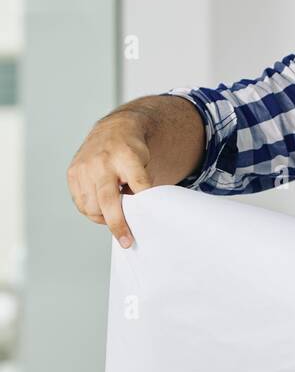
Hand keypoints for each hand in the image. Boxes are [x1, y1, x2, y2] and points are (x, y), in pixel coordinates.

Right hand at [67, 114, 153, 246]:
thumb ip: (140, 185)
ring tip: (114, 213)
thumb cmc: (131, 152)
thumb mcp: (144, 162)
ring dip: (103, 217)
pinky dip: (91, 211)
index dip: (142, 202)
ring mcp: (85, 167)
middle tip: (127, 241)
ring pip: (91, 207)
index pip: (137, 182)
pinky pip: (80, 203)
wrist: (113, 130)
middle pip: (108, 201)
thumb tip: (136, 214)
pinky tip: (101, 206)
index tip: (144, 221)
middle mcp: (103, 162)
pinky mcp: (73, 173)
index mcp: (127, 156)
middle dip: (118, 224)